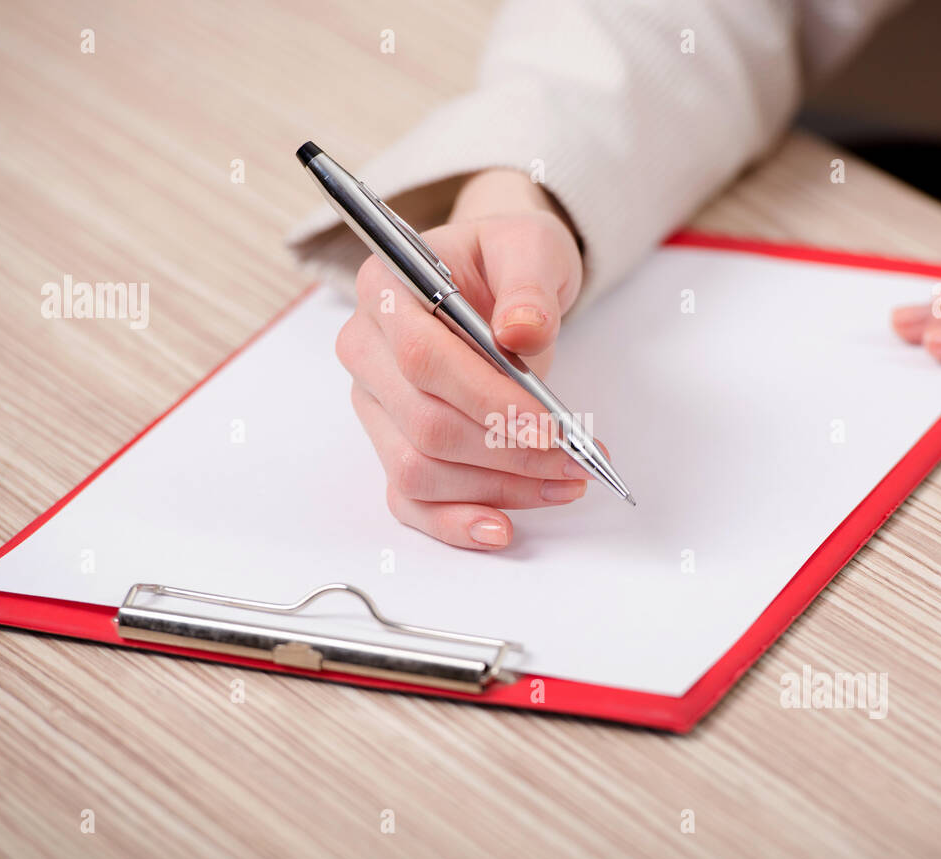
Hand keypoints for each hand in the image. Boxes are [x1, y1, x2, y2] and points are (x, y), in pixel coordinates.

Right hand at [335, 169, 586, 548]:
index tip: (549, 427)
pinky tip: (501, 528)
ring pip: (419, 470)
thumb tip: (521, 330)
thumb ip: (528, 283)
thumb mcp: (530, 247)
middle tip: (575, 460)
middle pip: (424, 424)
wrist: (501, 283)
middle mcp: (365, 350)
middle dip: (507, 453)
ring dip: (498, 488)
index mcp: (384, 290)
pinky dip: (453, 522)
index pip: (423, 358)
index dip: (486, 400)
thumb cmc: (508, 262)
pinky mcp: (391, 444)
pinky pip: (409, 500)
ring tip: (565, 480)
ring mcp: (375, 405)